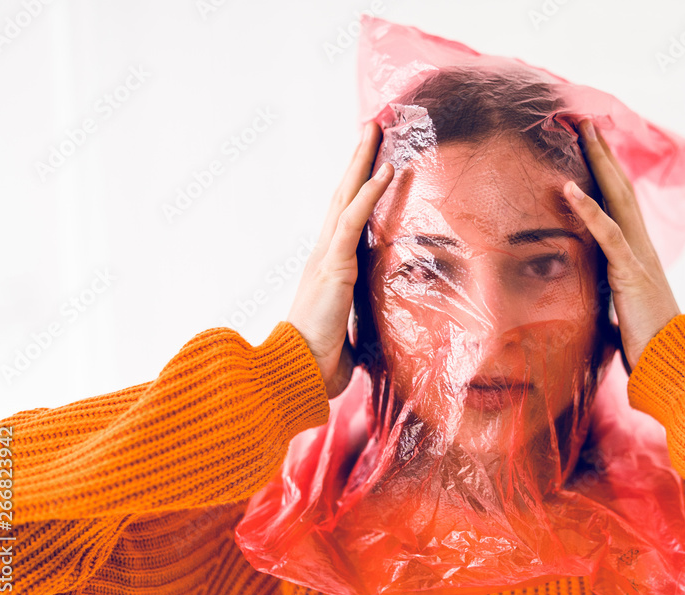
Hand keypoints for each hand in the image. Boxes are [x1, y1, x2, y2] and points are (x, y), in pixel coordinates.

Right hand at [287, 122, 393, 397]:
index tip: (373, 163)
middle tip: (372, 128)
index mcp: (330, 268)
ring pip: (346, 197)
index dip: (359, 189)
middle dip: (358, 160)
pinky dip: (370, 193)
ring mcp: (326, 257)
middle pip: (343, 196)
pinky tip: (386, 170)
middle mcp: (324, 255)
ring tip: (377, 130)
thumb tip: (384, 332)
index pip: (346, 218)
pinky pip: (353, 221)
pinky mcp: (333, 266)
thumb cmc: (321, 362)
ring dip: (362, 161)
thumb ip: (364, 322)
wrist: (299, 376)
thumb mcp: (352, 334)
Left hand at [564, 118, 680, 372]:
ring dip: (600, 163)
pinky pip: (608, 234)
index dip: (608, 175)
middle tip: (587, 121)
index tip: (593, 148)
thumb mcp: (621, 312)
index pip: (621, 205)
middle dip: (604, 153)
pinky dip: (587, 209)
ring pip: (618, 198)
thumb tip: (592, 299)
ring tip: (582, 132)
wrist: (672, 364)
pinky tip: (568, 186)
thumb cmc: (647, 344)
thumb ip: (609, 296)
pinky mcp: (630, 272)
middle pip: (622, 189)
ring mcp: (638, 257)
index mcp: (638, 255)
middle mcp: (642, 247)